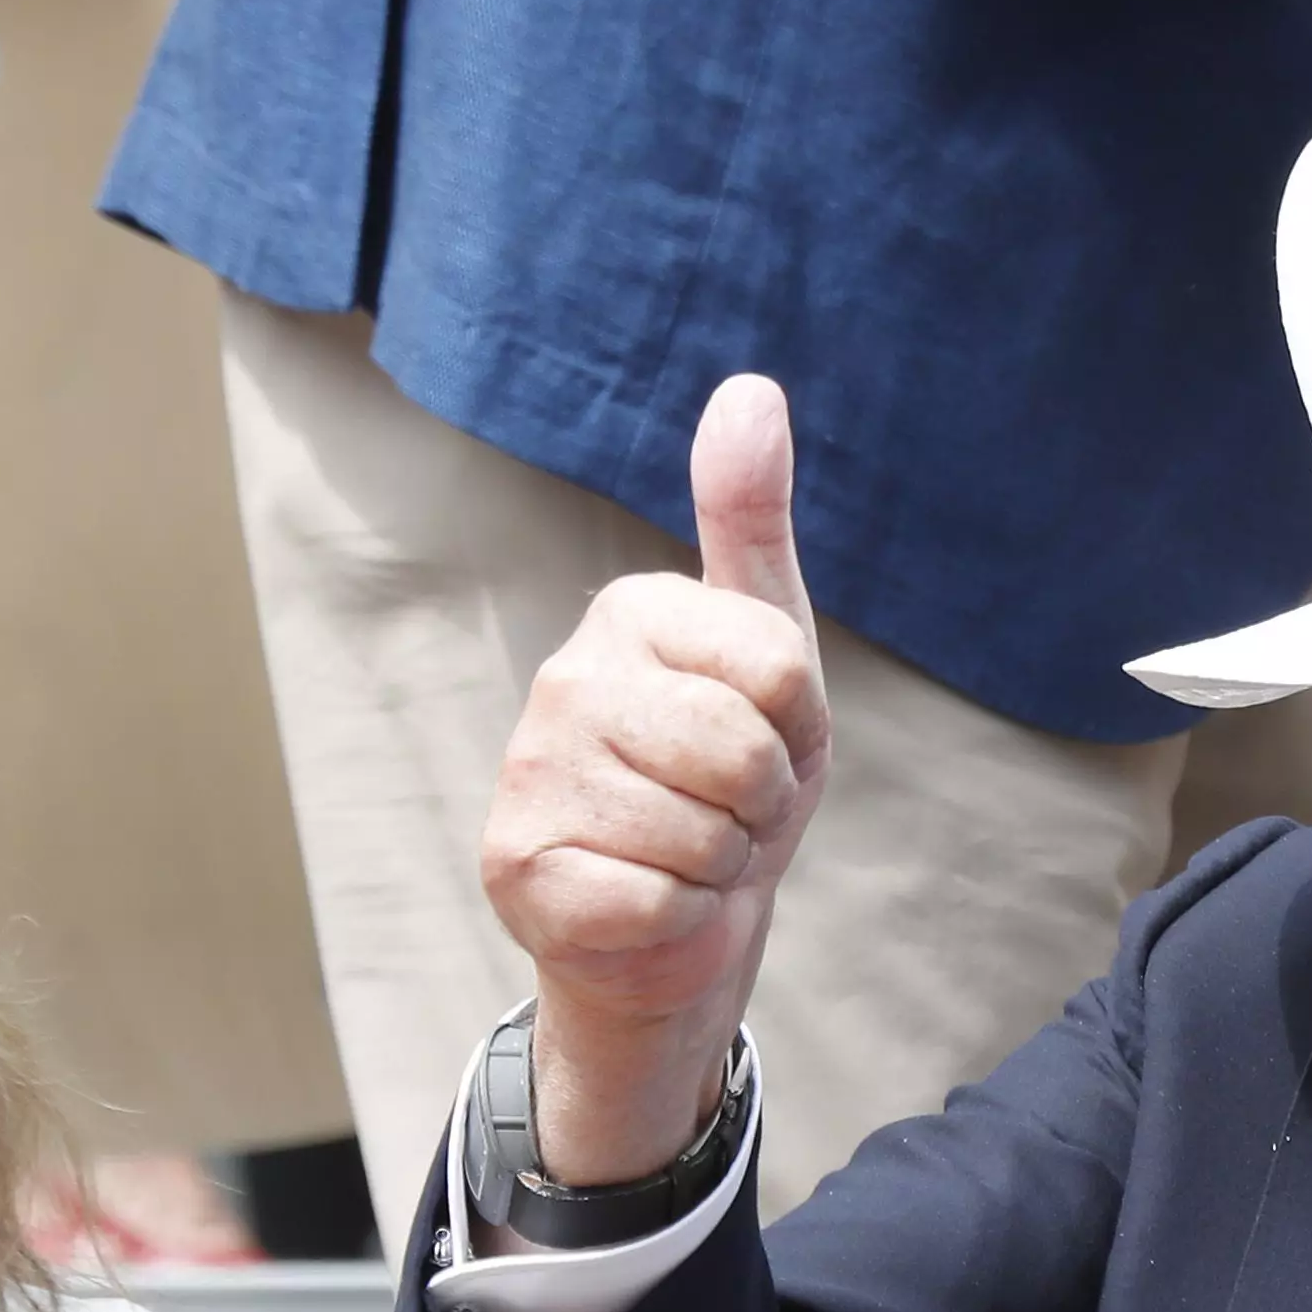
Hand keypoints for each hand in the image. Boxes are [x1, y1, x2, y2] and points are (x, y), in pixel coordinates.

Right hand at [479, 376, 831, 1183]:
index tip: (760, 742)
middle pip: (741, 753)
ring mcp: (529, 771)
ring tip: (685, 856)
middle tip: (724, 813)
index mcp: (632, 613)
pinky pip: (660, 900)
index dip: (796, 731)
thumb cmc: (729, 785)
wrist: (674, 922)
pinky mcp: (515, 863)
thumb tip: (750, 389)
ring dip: (720, 868)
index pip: (780, 671)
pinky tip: (645, 904)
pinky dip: (679, 921)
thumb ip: (751, 522)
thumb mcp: (769, 652)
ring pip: (703, 834)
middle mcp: (565, 678)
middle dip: (760, 806)